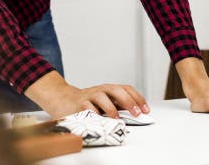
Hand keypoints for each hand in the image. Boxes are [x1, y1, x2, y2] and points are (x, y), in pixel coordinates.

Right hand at [25, 71, 149, 119]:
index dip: (138, 98)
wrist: (62, 98)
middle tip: (136, 113)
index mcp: (108, 89)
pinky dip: (94, 113)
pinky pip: (87, 107)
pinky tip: (98, 119)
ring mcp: (89, 96)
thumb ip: (117, 105)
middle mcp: (100, 90)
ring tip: (116, 118)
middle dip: (128, 101)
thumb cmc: (87, 102)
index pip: (126, 89)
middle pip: (116, 90)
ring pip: (102, 97)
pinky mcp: (78, 104)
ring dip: (111, 108)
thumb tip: (135, 113)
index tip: (146, 109)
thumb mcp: (104, 101)